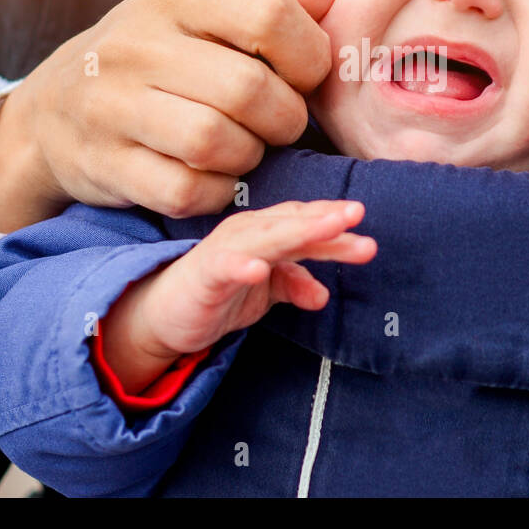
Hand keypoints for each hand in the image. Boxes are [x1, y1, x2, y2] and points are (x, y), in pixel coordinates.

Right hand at [0, 0, 337, 233]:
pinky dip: (217, 193)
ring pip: (215, 142)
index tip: (303, 76)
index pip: (269, 14)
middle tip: (279, 125)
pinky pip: (185, 191)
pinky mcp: (104, 164)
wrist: (56, 109)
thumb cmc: (158, 57)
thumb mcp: (204, 14)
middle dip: (284, 119)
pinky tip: (216, 178)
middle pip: (248, 89)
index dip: (308, 55)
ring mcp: (112, 105)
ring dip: (250, 157)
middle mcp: (137, 43)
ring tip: (246, 149)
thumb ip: (271, 1)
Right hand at [103, 200, 376, 393]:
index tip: (364, 226)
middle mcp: (250, 234)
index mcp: (267, 234)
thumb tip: (324, 294)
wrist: (164, 315)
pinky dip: (242, 266)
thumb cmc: (218, 293)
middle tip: (356, 213)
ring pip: (267, 237)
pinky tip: (259, 270)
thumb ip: (295, 285)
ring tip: (329, 227)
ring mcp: (227, 250)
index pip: (306, 224)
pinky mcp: (205, 273)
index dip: (334, 224)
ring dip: (298, 230)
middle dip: (324, 218)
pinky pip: (225, 267)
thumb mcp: (265, 292)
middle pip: (292, 222)